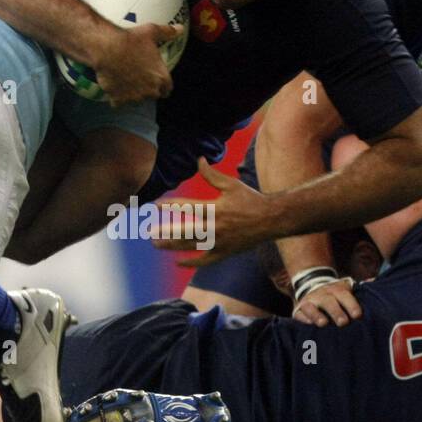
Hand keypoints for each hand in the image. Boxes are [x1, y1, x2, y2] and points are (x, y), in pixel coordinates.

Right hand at [88, 23, 183, 105]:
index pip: (167, 89)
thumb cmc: (131, 40)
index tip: (156, 80)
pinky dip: (116, 97)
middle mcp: (150, 91)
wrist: (107, 49)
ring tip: (126, 81)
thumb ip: (167, 33)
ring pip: (136, 100)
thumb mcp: (152, 32)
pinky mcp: (118, 99)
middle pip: (152, 95)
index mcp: (161, 78)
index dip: (162, 85)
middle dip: (148, 90)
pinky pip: (119, 102)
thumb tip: (180, 28)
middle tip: (139, 78)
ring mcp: (134, 97)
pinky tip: (113, 87)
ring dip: (133, 94)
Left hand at [152, 158, 273, 266]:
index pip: (187, 207)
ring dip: (172, 246)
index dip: (170, 205)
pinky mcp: (224, 252)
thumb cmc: (250, 199)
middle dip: (166, 232)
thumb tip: (199, 159)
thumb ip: (211, 174)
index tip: (156, 205)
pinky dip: (190, 262)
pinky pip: (204, 261)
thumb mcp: (231, 184)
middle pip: (184, 232)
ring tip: (156, 244)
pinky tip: (177, 260)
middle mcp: (215, 228)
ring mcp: (219, 242)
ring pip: (190, 247)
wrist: (271, 219)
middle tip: (150, 232)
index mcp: (215, 209)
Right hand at [294, 277, 361, 326]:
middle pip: (328, 302)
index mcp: (336, 290)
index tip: (357, 315)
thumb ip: (360, 288)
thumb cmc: (336, 295)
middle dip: (336, 312)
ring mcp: (309, 302)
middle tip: (343, 323)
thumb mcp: (347, 288)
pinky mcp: (299, 310)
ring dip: (317, 315)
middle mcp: (322, 295)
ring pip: (311, 307)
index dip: (351, 305)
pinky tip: (309, 324)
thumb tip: (373, 281)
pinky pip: (299, 314)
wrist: (313, 286)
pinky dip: (303, 319)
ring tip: (323, 324)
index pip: (345, 296)